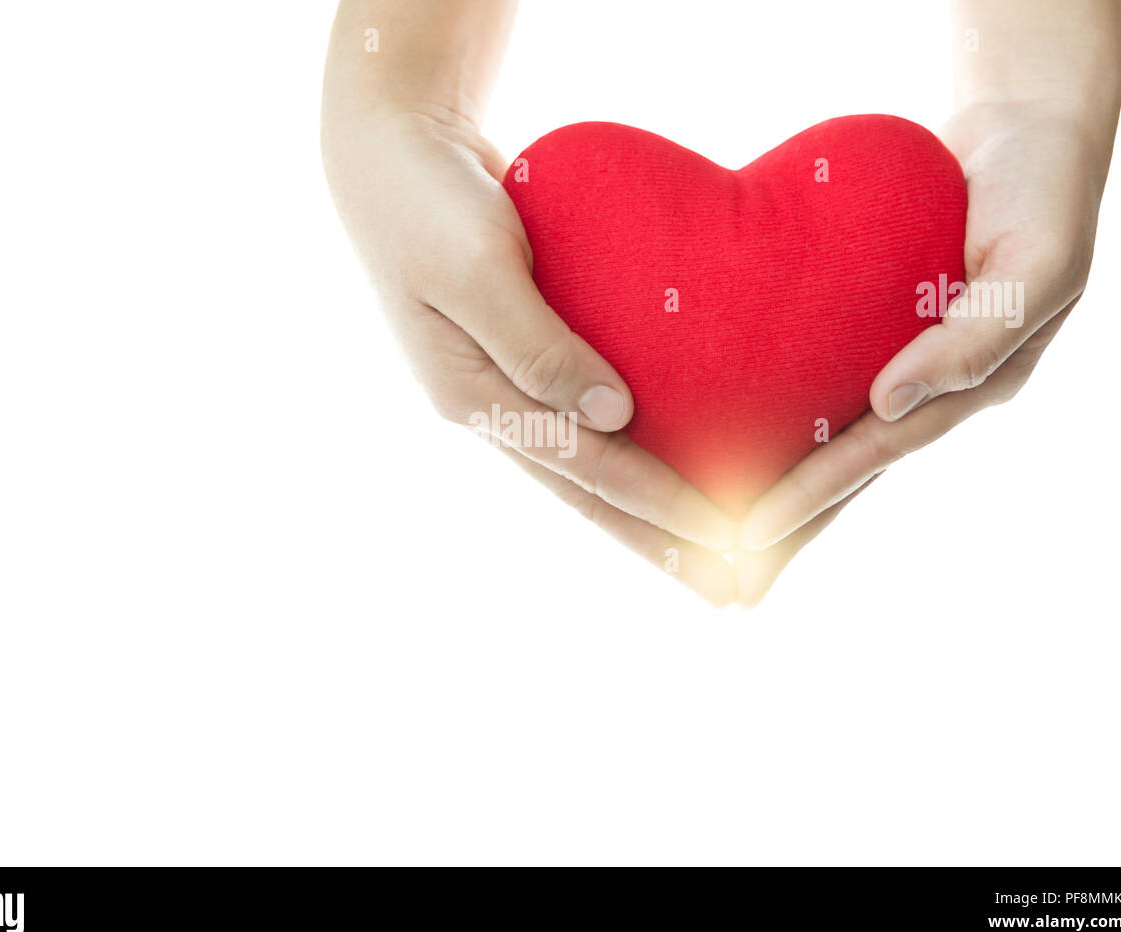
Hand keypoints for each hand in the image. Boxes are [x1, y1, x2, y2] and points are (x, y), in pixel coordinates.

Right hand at [322, 104, 740, 603]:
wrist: (388, 148)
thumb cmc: (425, 202)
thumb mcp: (473, 270)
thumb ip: (538, 346)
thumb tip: (617, 416)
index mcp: (473, 399)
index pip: (589, 468)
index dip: (663, 505)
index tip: (732, 539)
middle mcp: (489, 405)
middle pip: (588, 492)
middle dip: (659, 542)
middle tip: (729, 593)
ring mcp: (501, 382)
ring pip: (588, 462)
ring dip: (646, 507)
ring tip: (708, 545)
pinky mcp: (521, 349)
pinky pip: (586, 413)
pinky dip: (630, 445)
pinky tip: (668, 453)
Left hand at [732, 99, 1117, 595]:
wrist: (1030, 129)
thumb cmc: (1042, 192)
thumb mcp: (1035, 264)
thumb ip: (973, 339)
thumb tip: (890, 403)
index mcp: (969, 385)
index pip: (872, 454)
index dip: (810, 495)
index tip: (747, 535)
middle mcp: (932, 386)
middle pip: (849, 471)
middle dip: (792, 528)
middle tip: (729, 586)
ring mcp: (905, 361)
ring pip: (834, 439)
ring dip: (786, 491)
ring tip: (726, 542)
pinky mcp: (878, 327)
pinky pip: (826, 385)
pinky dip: (787, 422)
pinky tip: (743, 441)